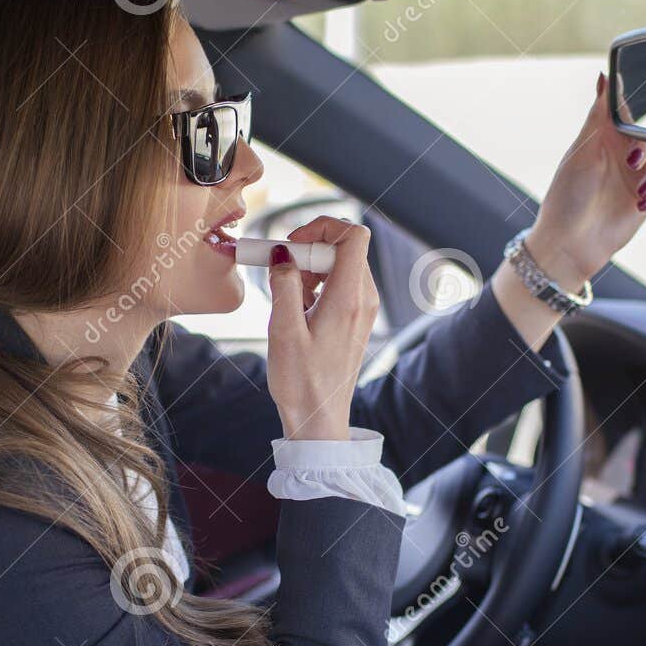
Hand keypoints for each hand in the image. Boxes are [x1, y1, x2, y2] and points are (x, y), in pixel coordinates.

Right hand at [266, 216, 378, 441]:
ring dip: (311, 270)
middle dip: (309, 251)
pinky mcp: (356, 319)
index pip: (354, 235)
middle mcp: (364, 300)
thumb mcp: (283, 331)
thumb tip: (281, 253)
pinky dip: (317, 286)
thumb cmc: (301, 382)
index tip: (292, 244)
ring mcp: (363, 310)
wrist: (319, 418)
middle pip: (345, 248)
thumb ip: (284, 285)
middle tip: (282, 273)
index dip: (322, 227)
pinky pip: (339, 286)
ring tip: (289, 298)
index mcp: (349, 299)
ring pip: (341, 266)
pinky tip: (298, 311)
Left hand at [527, 73, 645, 289]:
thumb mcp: (580, 153)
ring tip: (639, 191)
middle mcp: (626, 150)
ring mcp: (640, 173)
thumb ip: (599, 116)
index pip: (634, 107)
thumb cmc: (566, 198)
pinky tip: (643, 203)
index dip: (642, 107)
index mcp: (606, 133)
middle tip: (632, 161)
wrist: (569, 247)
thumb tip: (605, 76)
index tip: (640, 118)